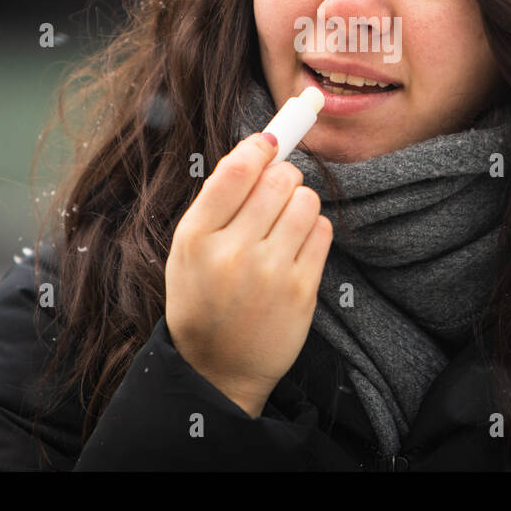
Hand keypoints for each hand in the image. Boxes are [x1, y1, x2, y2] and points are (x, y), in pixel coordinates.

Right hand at [165, 132, 333, 416]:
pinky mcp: (302, 291)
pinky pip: (322, 230)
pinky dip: (313, 229)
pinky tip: (295, 245)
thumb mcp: (188, 248)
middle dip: (282, 175)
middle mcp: (233, 253)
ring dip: (299, 202)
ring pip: (306, 200)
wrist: (217, 369)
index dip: (260, 145)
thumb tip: (261, 145)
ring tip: (282, 223)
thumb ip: (218, 199)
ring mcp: (270, 274)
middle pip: (279, 179)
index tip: (269, 141)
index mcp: (196, 238)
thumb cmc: (203, 298)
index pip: (237, 170)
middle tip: (274, 191)